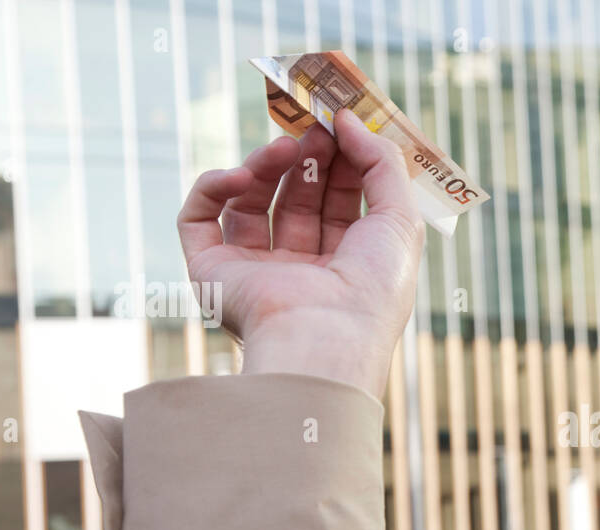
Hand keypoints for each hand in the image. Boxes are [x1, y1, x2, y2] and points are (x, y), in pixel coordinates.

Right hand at [176, 108, 425, 400]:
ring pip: (250, 201)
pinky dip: (214, 186)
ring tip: (286, 148)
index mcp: (347, 267)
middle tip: (315, 126)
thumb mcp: (401, 219)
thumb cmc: (372, 289)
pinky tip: (241, 175)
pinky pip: (198, 218)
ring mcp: (255, 272)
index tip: (343, 124)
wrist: (325, 339)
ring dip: (266, 166)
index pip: (340, 202)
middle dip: (308, 157)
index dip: (343, 161)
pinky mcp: (211, 273)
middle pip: (297, 197)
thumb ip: (383, 163)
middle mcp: (300, 271)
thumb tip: (349, 120)